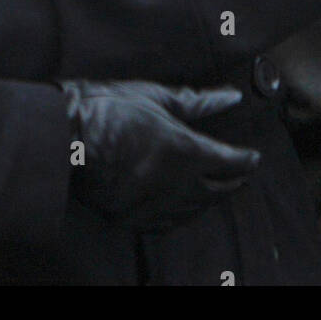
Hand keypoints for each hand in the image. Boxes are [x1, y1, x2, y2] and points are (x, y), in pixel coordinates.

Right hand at [61, 80, 259, 231]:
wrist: (67, 138)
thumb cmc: (110, 109)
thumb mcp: (156, 97)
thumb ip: (198, 101)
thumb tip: (229, 96)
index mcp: (186, 152)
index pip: (229, 162)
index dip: (245, 159)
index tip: (254, 156)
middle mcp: (176, 186)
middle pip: (217, 191)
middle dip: (233, 181)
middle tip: (241, 174)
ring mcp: (154, 206)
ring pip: (195, 210)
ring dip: (210, 198)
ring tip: (215, 188)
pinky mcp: (132, 218)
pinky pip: (168, 223)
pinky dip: (182, 214)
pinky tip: (182, 208)